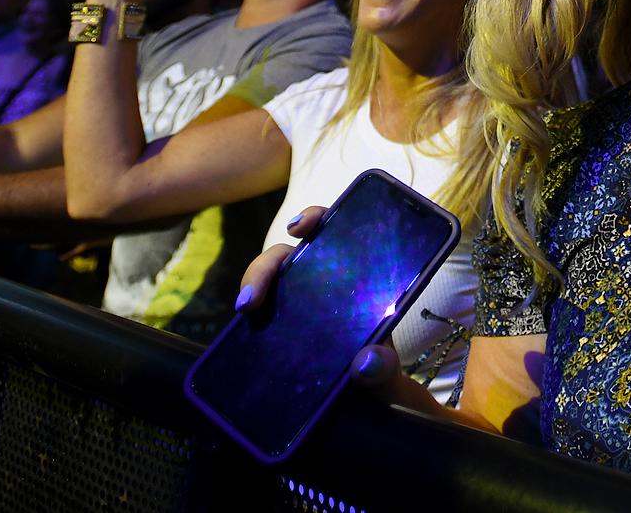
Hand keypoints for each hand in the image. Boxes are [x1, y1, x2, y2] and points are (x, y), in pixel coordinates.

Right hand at [234, 207, 404, 393]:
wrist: (367, 411)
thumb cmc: (381, 378)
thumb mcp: (387, 375)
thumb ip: (383, 370)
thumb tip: (367, 363)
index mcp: (354, 281)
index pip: (332, 232)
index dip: (314, 219)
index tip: (299, 227)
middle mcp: (323, 285)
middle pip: (288, 256)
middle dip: (267, 265)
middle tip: (254, 296)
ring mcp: (298, 306)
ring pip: (269, 279)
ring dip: (253, 283)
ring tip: (246, 307)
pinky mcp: (279, 331)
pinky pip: (260, 312)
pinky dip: (250, 310)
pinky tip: (244, 322)